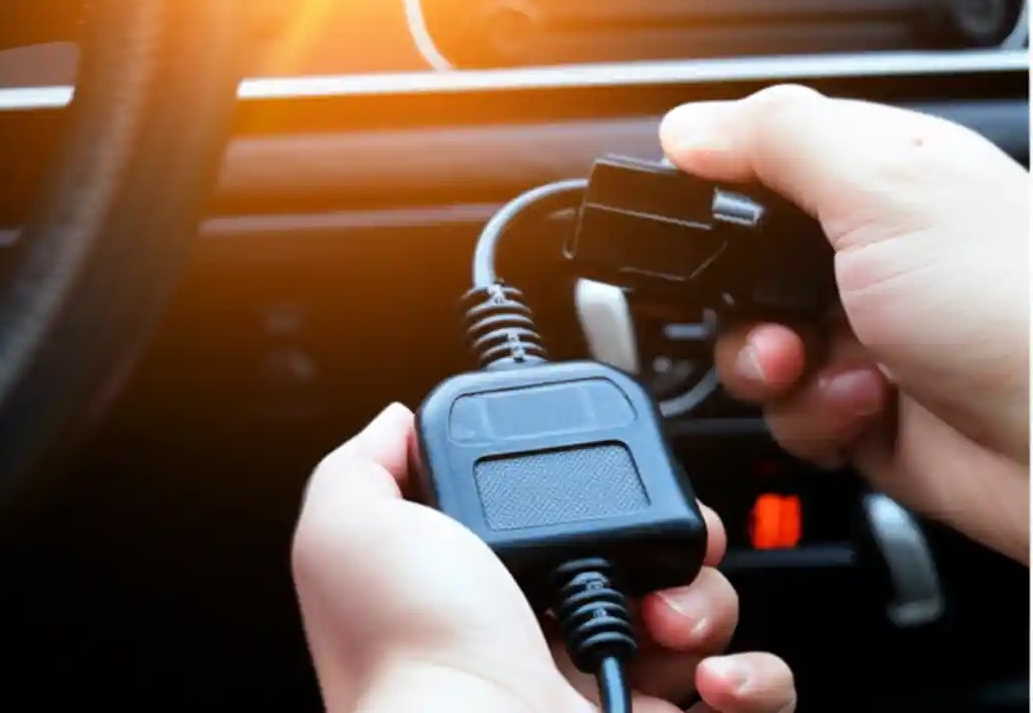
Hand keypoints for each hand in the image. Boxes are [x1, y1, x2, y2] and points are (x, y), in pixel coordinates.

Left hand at [292, 404, 795, 711]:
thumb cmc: (411, 652)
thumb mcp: (353, 529)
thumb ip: (365, 465)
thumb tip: (397, 422)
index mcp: (484, 585)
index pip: (566, 516)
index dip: (599, 492)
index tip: (613, 481)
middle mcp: (546, 635)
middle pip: (646, 556)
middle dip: (673, 538)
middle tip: (658, 551)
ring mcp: (608, 686)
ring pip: (704, 618)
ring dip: (709, 604)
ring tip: (669, 624)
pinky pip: (749, 694)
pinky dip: (754, 677)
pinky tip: (711, 678)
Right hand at [660, 84, 1028, 562]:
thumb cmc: (1021, 307)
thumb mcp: (886, 191)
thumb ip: (781, 143)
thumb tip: (691, 126)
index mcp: (887, 181)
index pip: (772, 164)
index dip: (725, 191)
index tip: (699, 220)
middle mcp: (875, 258)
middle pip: (744, 272)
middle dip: (741, 305)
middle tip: (775, 314)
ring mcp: (869, 337)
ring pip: (756, 350)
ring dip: (775, 368)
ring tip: (823, 369)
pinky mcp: (866, 413)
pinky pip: (789, 412)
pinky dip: (815, 416)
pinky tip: (867, 408)